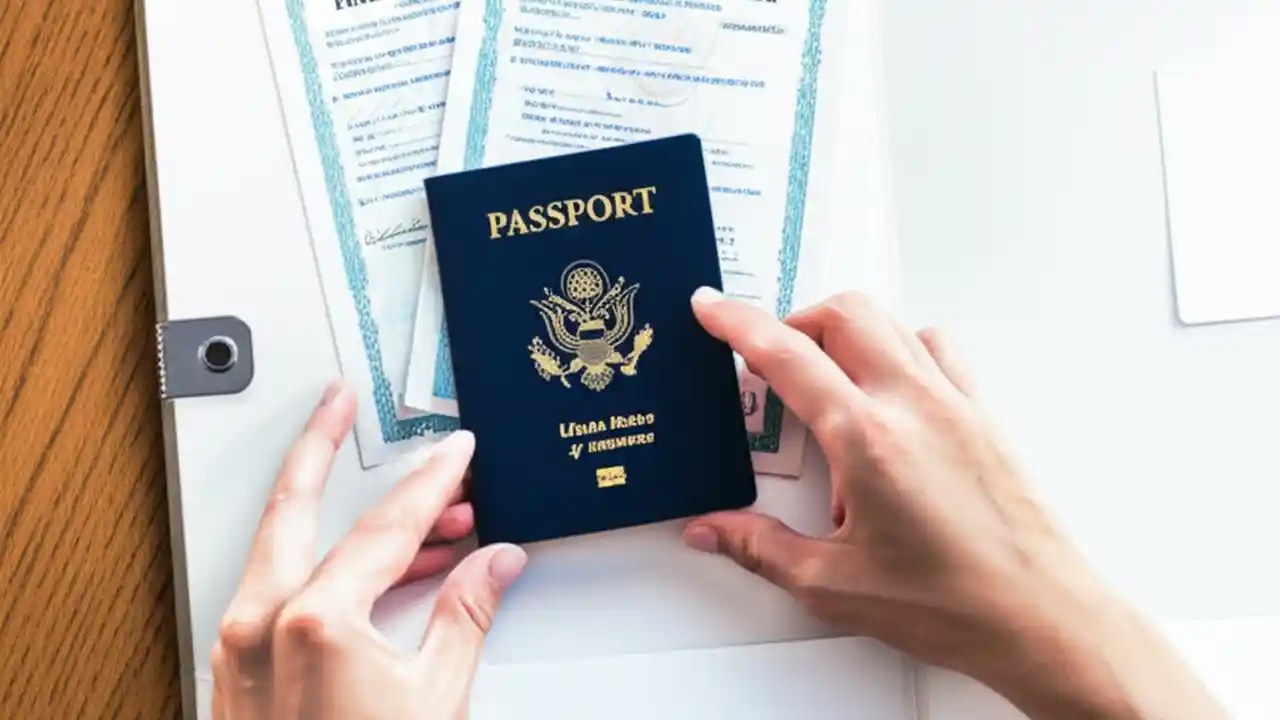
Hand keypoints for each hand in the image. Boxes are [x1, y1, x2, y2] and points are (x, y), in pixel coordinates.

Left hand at [212, 382, 525, 718]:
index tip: (457, 452)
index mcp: (314, 619)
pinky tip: (380, 567)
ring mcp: (242, 642)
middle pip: (295, 502)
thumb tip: (496, 564)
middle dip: (320, 443)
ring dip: (343, 515)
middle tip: (338, 400)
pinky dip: (328, 562)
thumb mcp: (435, 698)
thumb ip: (466, 614)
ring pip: (285, 542)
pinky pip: (281, 587)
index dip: (432, 480)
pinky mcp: (239, 666)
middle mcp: (262, 620)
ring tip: (415, 509)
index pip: (387, 523)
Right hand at [683, 289, 1223, 719]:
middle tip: (766, 357)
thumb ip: (760, 548)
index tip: (712, 307)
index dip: (738, 323)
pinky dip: (900, 346)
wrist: (1042, 617)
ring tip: (823, 373)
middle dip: (794, 321)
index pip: (787, 355)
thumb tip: (714, 530)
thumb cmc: (954, 603)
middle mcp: (913, 405)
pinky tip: (889, 388)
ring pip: (890, 322)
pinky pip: (936, 349)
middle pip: (843, 316)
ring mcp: (954, 403)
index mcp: (867, 439)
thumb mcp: (833, 583)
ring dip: (846, 329)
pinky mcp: (982, 415)